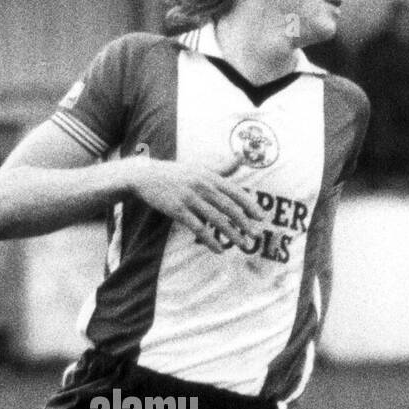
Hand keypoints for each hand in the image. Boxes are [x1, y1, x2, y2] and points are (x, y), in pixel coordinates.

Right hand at [128, 154, 262, 253]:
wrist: (146, 176)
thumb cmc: (176, 174)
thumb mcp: (200, 168)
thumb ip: (221, 168)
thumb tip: (241, 158)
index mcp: (210, 176)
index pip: (235, 192)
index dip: (250, 205)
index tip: (262, 217)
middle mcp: (202, 186)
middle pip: (229, 207)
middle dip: (245, 222)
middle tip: (256, 235)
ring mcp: (190, 198)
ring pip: (216, 220)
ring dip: (231, 234)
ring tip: (242, 245)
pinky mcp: (178, 210)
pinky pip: (198, 228)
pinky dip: (210, 240)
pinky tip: (218, 250)